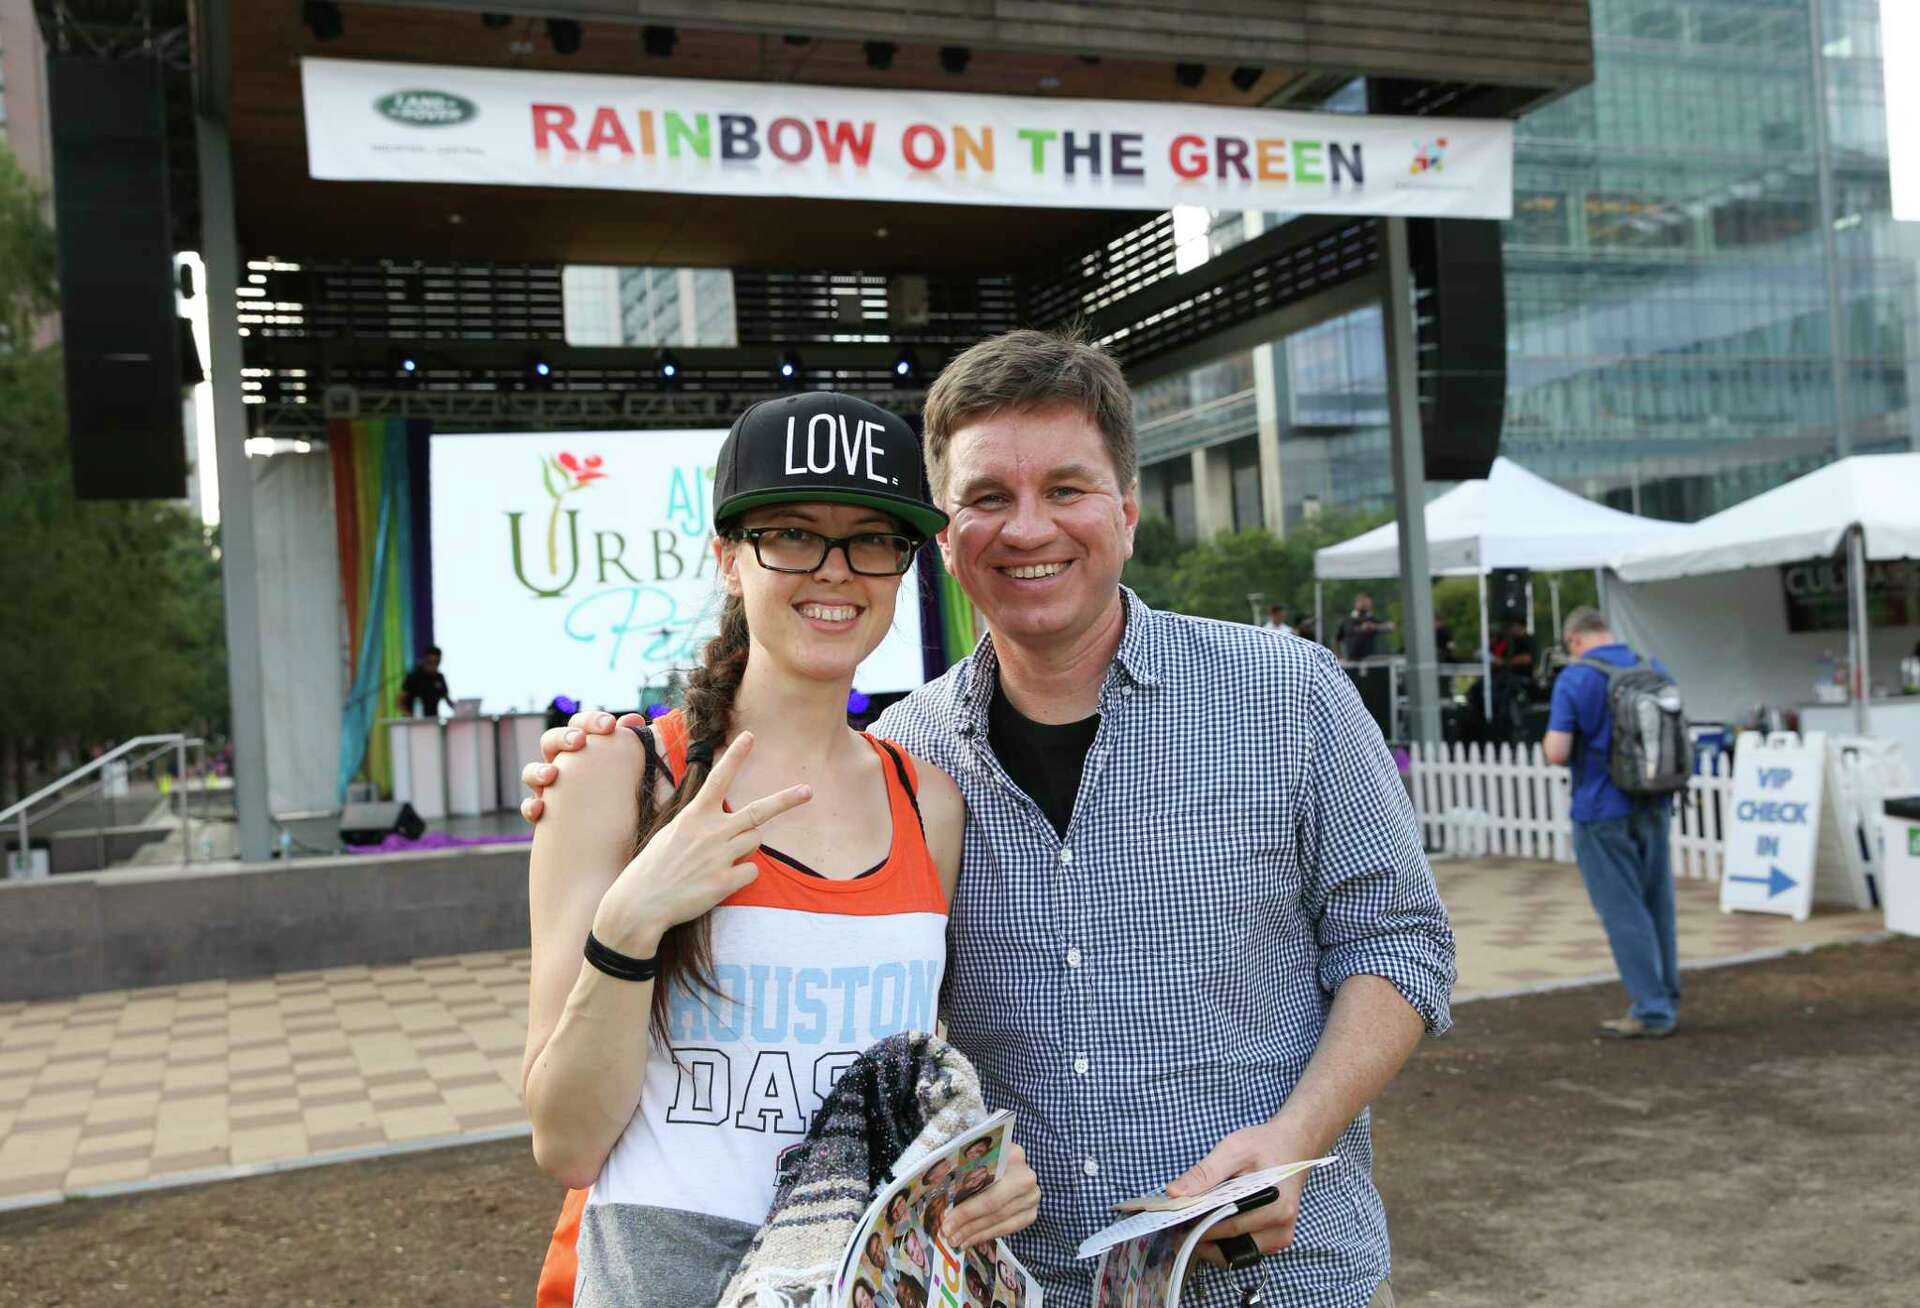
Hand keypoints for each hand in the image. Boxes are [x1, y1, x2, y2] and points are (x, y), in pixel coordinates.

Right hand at [520, 709, 642, 822]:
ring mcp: (549, 789)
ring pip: (531, 772)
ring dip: (538, 770)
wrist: (618, 843)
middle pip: (551, 740)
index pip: (580, 725)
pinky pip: (529, 808)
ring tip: (552, 774)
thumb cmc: (627, 799)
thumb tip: (634, 719)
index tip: (610, 725)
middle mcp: (562, 764)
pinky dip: (530, 807)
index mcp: (583, 750)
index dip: (591, 720)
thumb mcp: (635, 773)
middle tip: (579, 741)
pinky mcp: (544, 815)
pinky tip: (539, 809)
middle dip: (563, 737)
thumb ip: (633, 745)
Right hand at [589, 732, 811, 955]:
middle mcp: (711, 831)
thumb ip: (701, 823)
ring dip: (744, 848)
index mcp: (694, 816)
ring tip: (716, 860)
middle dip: (786, 800)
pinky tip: (717, 882)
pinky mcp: (725, 882)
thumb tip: (728, 823)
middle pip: (758, 812)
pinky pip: (752, 872)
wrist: (639, 905)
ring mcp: (720, 856)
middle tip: (807, 791)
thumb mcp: (671, 833)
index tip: (749, 736)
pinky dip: (741, 876)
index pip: (719, 779)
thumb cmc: (654, 868)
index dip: (735, 756)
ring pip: (755, 842)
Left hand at [943, 1143, 1039, 1250]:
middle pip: (994, 1203)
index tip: (946, 1217)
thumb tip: (935, 1185)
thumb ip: (962, 1167)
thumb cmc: (985, 1161)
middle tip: (947, 1233)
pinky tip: (971, 1240)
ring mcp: (1032, 1195)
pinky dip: (987, 1235)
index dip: (967, 1204)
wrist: (1012, 1167)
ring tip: (955, 1240)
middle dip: (968, 1221)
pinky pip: (1009, 1228)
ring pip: (1001, 1219)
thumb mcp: (976, 1156)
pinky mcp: (1031, 1213)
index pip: (987, 1183)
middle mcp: (1026, 1175)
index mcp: (1011, 1154)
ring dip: (975, 1232)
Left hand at [1165, 1122, 1315, 1267]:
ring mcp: (1280, 1238)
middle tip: (1177, 1229)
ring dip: (1211, 1244)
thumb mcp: (1232, 1149)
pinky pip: (1244, 1249)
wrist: (1292, 1146)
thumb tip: (1174, 1193)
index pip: (1229, 1228)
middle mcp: (1281, 1228)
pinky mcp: (1276, 1240)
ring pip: (1237, 1254)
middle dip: (1201, 1240)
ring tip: (1190, 1226)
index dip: (1198, 1229)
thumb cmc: (1264, 1145)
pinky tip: (1210, 1225)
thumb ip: (1204, 1173)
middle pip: (1232, 1246)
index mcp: (1274, 1206)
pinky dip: (1224, 1242)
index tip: (1174, 1225)